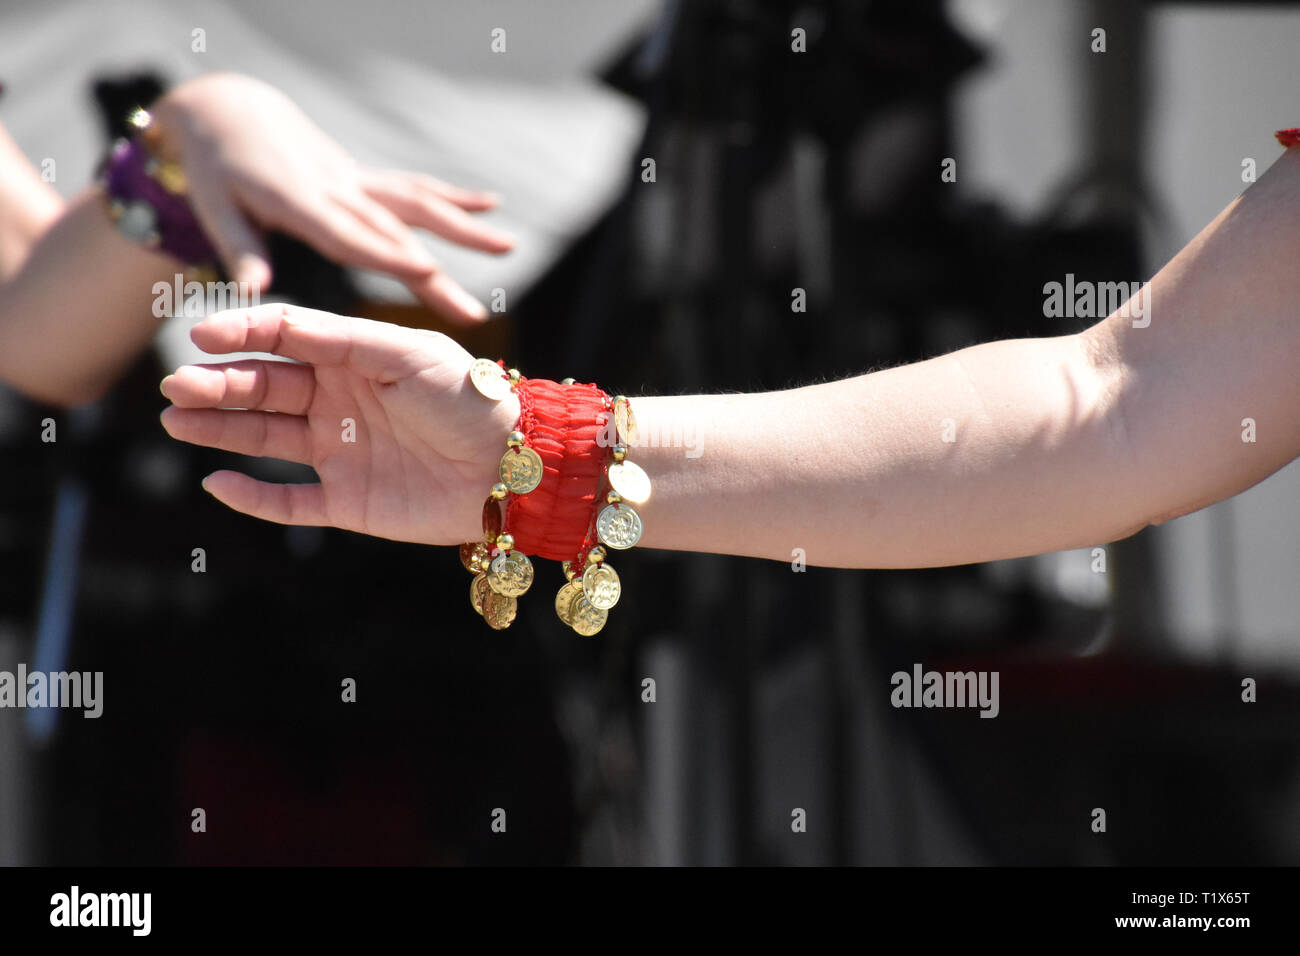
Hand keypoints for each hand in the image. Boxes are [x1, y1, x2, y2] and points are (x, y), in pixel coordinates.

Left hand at [151, 73, 513, 322]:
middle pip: (396, 229)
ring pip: (416, 204)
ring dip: (462, 225)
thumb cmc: (213, 167)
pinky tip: (490, 204)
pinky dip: (451, 196)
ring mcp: (355, 181)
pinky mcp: (362, 178)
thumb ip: (240, 249)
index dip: (386, 252)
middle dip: (440, 264)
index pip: (348, 233)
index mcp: (299, 202)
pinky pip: (412, 188)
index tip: (427, 270)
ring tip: (507, 246)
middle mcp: (337, 189)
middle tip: (475, 303)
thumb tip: (251, 295)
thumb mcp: (215, 206)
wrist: (228, 111)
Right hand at [159, 302, 519, 542]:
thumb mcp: (409, 353)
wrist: (513, 467)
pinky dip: (254, 496)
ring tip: (176, 419)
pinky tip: (218, 481)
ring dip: (220, 429)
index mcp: (353, 356)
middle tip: (178, 384)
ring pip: (265, 438)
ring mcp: (340, 451)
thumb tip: (274, 325)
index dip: (242, 334)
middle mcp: (339, 401)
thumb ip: (343, 338)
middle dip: (219, 383)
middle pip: (265, 387)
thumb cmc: (468, 398)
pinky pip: (289, 501)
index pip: (284, 338)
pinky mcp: (348, 501)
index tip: (202, 334)